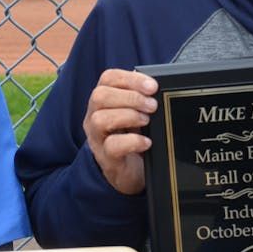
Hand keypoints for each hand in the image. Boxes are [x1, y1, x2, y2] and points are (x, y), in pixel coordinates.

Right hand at [83, 69, 157, 194]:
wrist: (130, 173)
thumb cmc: (134, 137)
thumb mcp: (137, 113)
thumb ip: (143, 98)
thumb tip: (158, 86)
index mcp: (103, 101)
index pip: (108, 78)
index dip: (131, 78)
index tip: (152, 86)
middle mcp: (94, 116)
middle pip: (100, 96)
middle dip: (130, 97)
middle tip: (152, 106)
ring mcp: (97, 138)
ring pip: (100, 119)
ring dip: (129, 116)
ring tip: (147, 121)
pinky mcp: (106, 158)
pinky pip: (112, 145)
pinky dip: (132, 141)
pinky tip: (146, 142)